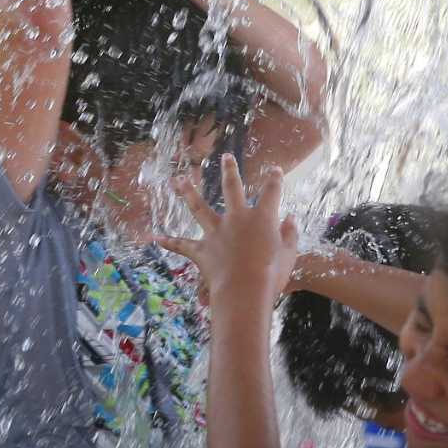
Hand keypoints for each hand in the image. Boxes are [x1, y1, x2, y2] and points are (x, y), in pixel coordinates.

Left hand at [158, 155, 298, 312]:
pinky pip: (183, 245)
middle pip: (232, 188)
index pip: (271, 192)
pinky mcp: (202, 250)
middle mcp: (237, 218)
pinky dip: (170, 242)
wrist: (244, 291)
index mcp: (262, 218)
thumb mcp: (289, 254)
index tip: (275, 169)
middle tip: (225, 156)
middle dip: (229, 170)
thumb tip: (290, 219)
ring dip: (188, 193)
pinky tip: (156, 238)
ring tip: (178, 180)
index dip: (274, 179)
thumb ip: (290, 235)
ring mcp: (217, 232)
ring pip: (199, 207)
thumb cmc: (271, 274)